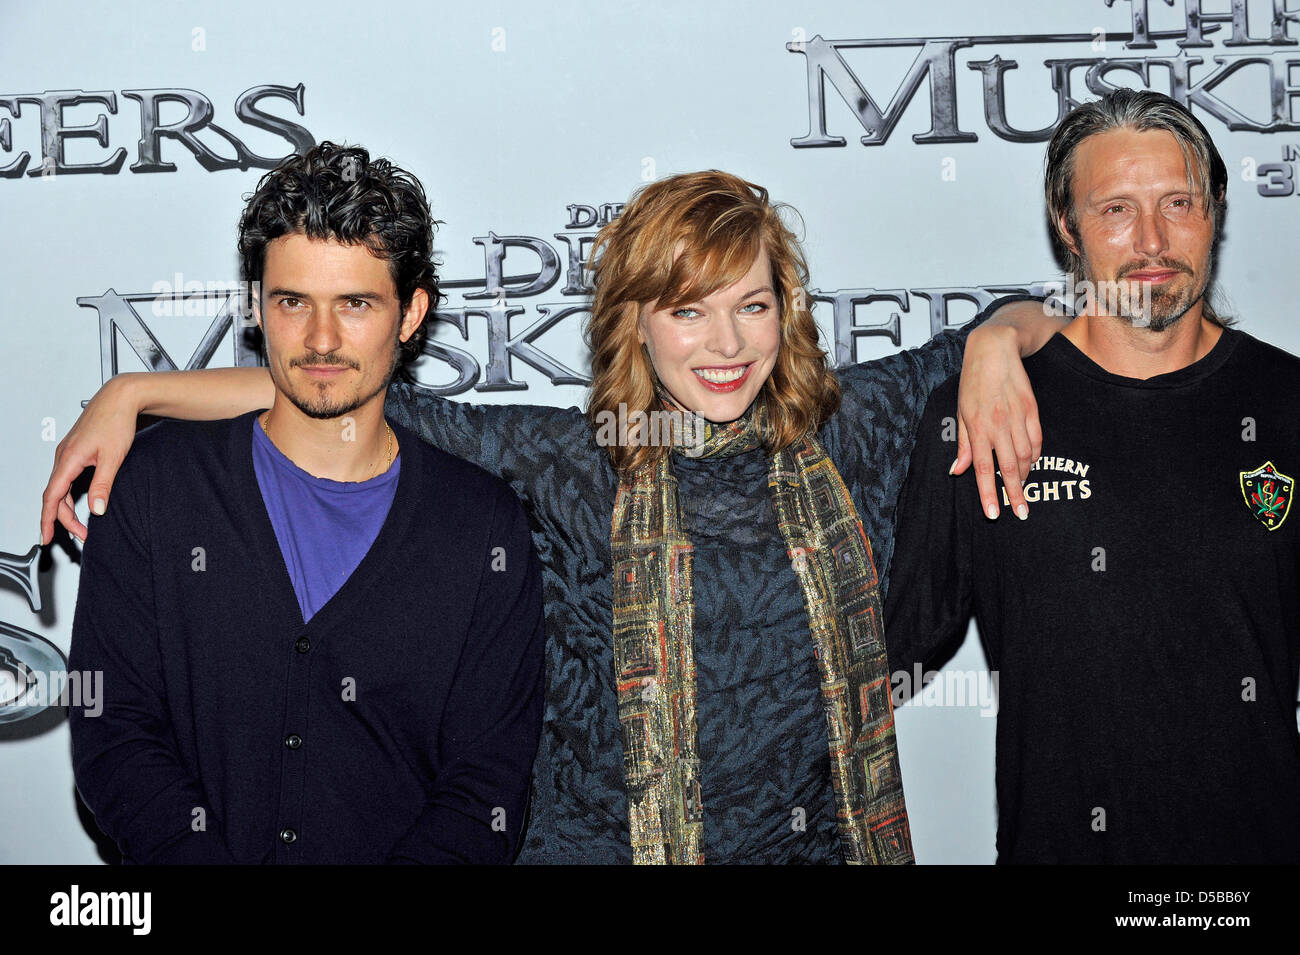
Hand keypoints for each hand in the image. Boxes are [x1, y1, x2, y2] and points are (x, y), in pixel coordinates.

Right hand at [41, 375, 140, 544]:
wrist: (121, 397)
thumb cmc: (116, 420)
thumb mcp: (113, 457)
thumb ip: (103, 485)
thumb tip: (96, 508)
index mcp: (68, 458)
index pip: (52, 497)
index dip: (48, 519)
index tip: (46, 537)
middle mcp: (63, 455)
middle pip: (55, 495)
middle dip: (63, 518)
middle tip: (80, 535)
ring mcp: (68, 451)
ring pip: (60, 486)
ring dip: (67, 507)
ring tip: (81, 524)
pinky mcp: (76, 449)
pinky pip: (66, 476)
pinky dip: (69, 493)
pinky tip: (79, 500)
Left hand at [954, 323, 1041, 519]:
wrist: (994, 350)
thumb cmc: (972, 382)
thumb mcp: (960, 412)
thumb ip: (962, 444)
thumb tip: (957, 471)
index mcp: (976, 427)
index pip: (982, 468)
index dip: (988, 493)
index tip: (992, 514)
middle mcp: (998, 425)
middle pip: (1008, 468)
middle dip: (1014, 494)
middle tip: (1020, 513)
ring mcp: (1018, 417)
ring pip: (1024, 457)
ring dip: (1023, 476)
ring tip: (1020, 489)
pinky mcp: (1033, 409)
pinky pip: (1036, 440)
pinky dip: (1034, 455)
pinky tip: (1030, 463)